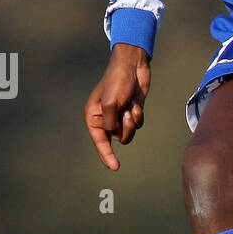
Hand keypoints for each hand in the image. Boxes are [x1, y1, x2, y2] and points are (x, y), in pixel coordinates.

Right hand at [84, 43, 150, 170]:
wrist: (133, 66)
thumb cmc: (117, 81)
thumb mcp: (111, 103)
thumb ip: (111, 123)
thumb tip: (115, 136)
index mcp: (93, 115)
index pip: (99, 140)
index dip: (106, 155)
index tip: (115, 167)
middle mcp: (105, 118)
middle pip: (117, 138)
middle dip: (125, 127)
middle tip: (126, 113)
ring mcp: (119, 116)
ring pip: (128, 133)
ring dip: (133, 121)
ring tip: (131, 106)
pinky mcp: (132, 112)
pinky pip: (137, 124)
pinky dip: (139, 116)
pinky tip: (136, 102)